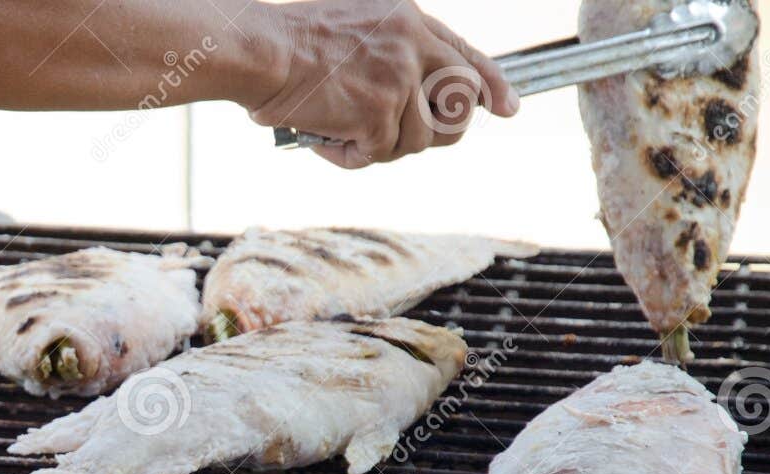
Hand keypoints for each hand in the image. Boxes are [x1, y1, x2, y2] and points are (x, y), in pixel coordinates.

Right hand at [244, 0, 518, 168]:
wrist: (262, 51)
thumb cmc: (286, 42)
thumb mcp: (351, 28)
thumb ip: (386, 53)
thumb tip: (404, 103)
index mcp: (408, 21)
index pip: (466, 55)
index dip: (490, 84)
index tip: (507, 108)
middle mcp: (414, 46)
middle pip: (459, 103)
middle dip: (439, 130)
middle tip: (400, 138)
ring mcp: (400, 80)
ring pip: (416, 139)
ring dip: (378, 146)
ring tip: (339, 132)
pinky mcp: (380, 113)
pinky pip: (377, 154)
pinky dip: (347, 156)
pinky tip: (323, 139)